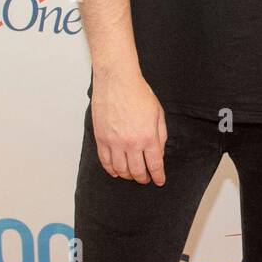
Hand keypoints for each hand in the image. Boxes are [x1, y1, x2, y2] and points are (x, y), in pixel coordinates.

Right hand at [91, 70, 167, 184]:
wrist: (117, 80)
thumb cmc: (138, 93)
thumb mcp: (159, 114)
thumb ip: (160, 135)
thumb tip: (159, 153)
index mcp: (148, 136)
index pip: (155, 165)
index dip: (158, 176)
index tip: (159, 181)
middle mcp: (131, 142)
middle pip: (137, 171)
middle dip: (143, 178)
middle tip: (146, 179)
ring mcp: (114, 142)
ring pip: (120, 169)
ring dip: (127, 176)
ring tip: (132, 176)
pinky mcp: (101, 138)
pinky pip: (105, 161)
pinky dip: (111, 169)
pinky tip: (116, 171)